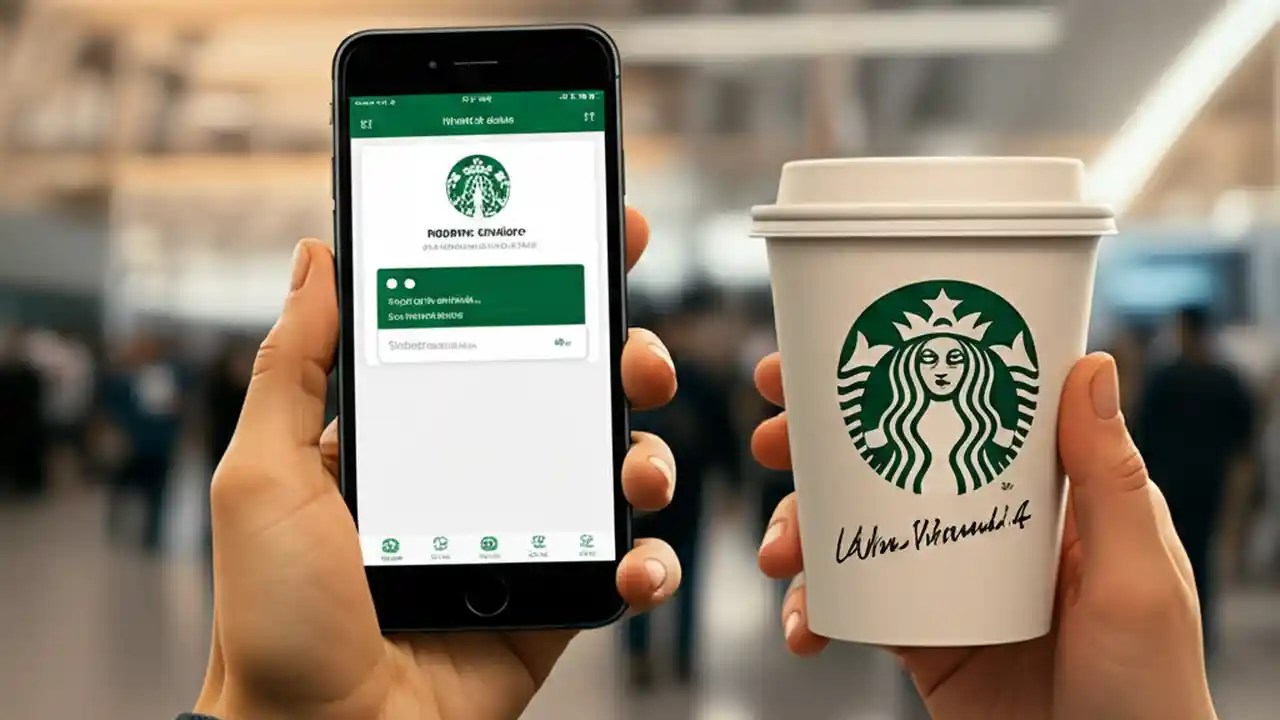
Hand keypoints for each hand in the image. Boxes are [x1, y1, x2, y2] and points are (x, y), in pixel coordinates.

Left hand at [195, 208, 680, 719]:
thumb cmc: (274, 616)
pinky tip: (633, 564)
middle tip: (636, 355)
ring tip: (638, 472)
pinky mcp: (555, 597)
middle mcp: (476, 469)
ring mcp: (522, 531)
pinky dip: (646, 559)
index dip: (550, 281)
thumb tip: (315, 257)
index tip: (598, 231)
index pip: (491, 333)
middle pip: (573, 389)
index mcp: (413, 430)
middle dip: (625, 356)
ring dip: (648, 453)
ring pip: (613, 466)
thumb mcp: (263, 475)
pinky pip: (621, 562)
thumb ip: (293, 365)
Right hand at [754, 352, 1216, 719]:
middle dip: (814, 448)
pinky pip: (849, 607)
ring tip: (777, 554)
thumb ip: (1108, 479)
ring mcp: (944, 580)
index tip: (819, 361)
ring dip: (797, 531)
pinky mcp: (917, 635)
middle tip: (770, 439)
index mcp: (1041, 496)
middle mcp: (985, 526)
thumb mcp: (1137, 577)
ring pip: (851, 532)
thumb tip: (1087, 364)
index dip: (887, 377)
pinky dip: (812, 612)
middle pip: (884, 464)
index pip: (956, 410)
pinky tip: (802, 628)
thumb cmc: (1150, 687)